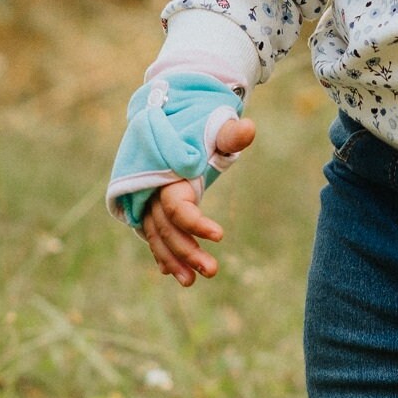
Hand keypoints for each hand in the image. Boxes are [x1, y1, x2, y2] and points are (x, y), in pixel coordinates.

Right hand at [139, 116, 255, 284]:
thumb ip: (229, 134)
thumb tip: (249, 129)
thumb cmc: (196, 123)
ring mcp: (147, 198)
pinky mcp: (150, 205)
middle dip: (186, 251)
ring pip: (156, 234)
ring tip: (192, 282)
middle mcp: (151, 188)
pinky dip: (162, 252)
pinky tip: (174, 273)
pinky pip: (153, 233)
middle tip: (212, 271)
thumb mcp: (214, 127)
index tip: (221, 235)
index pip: (177, 206)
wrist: (170, 114)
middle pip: (165, 226)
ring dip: (172, 259)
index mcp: (167, 173)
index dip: (196, 223)